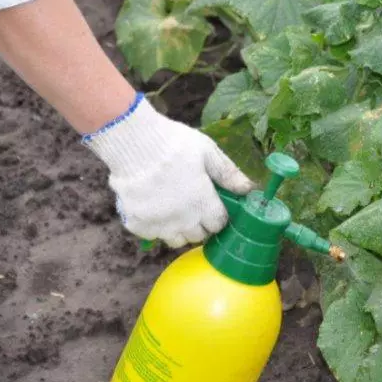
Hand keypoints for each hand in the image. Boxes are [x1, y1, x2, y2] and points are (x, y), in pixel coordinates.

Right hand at [83, 93, 254, 247]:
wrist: (132, 141)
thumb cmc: (173, 143)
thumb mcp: (207, 152)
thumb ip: (228, 174)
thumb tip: (250, 189)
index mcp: (202, 203)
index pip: (218, 225)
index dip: (217, 216)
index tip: (213, 206)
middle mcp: (182, 219)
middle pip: (199, 235)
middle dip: (200, 224)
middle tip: (194, 206)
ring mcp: (159, 224)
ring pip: (176, 240)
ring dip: (179, 229)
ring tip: (175, 209)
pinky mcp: (137, 224)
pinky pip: (152, 235)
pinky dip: (154, 226)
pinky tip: (154, 208)